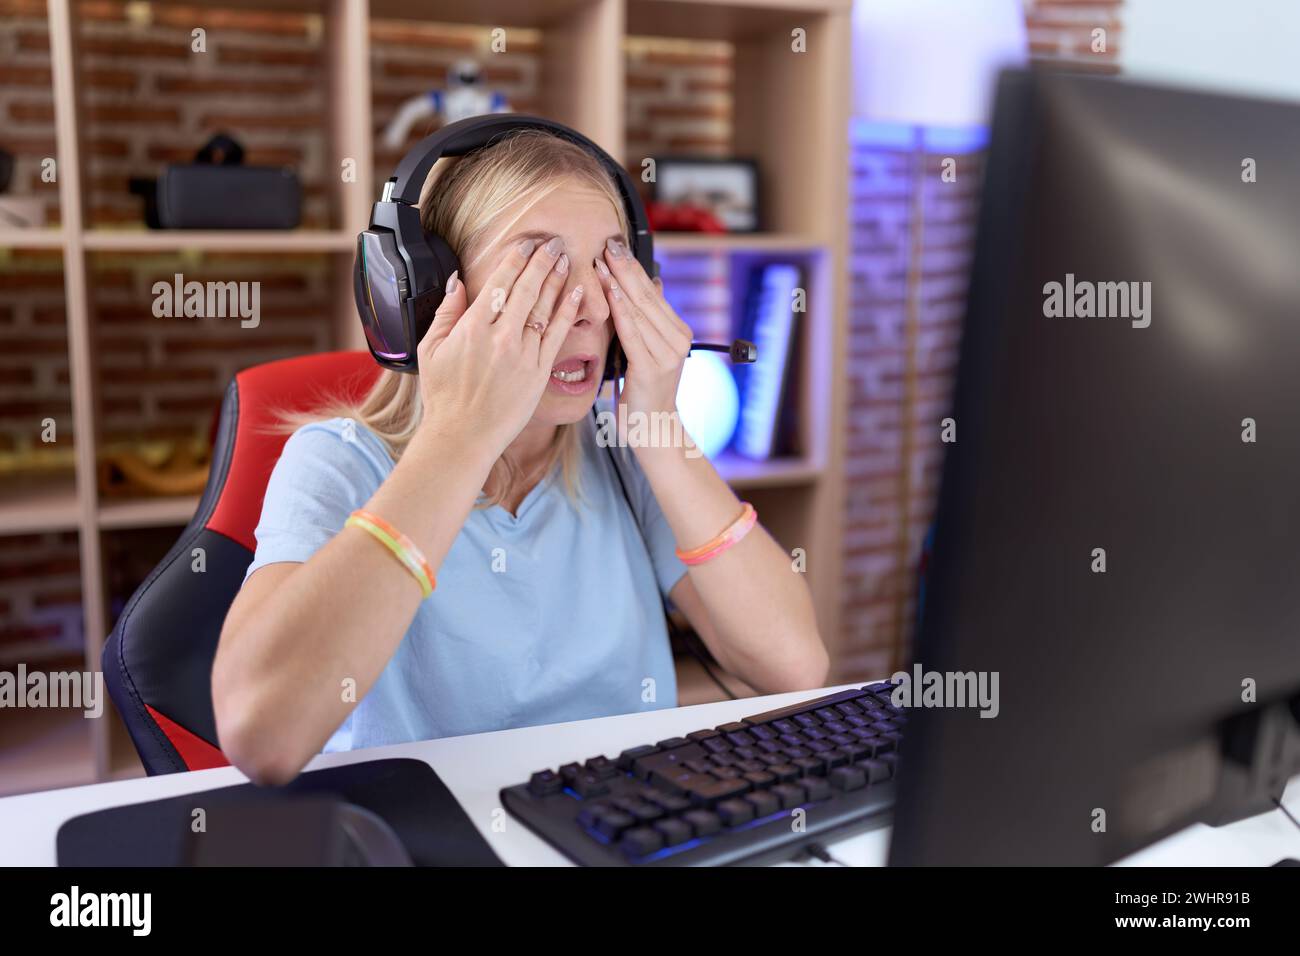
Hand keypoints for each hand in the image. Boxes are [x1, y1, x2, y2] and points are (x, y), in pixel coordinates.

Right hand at [416, 236, 582, 457]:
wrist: (463, 436)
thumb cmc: (444, 396)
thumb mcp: (431, 350)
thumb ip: (447, 313)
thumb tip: (458, 282)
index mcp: (472, 327)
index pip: (499, 282)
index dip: (516, 259)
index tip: (527, 243)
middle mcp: (500, 337)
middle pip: (526, 288)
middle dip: (541, 261)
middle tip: (554, 242)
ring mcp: (522, 354)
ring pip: (544, 308)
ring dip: (557, 280)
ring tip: (567, 259)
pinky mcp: (539, 372)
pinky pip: (557, 334)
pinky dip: (568, 311)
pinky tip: (578, 292)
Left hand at [592, 238, 691, 418]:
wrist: (653, 429)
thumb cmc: (644, 390)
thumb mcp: (649, 349)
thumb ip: (651, 319)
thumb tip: (655, 282)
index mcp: (679, 332)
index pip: (653, 292)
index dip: (633, 267)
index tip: (615, 245)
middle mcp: (678, 340)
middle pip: (647, 295)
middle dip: (625, 268)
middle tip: (607, 243)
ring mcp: (668, 355)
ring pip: (639, 310)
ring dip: (618, 283)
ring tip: (602, 261)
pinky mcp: (652, 369)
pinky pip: (632, 332)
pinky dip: (619, 309)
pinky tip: (608, 291)